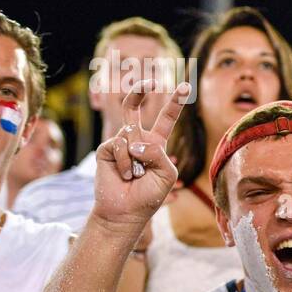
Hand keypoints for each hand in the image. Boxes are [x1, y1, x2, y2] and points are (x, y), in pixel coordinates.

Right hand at [92, 80, 188, 233]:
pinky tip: (125, 175)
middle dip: (140, 90)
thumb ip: (158, 153)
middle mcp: (136, 139)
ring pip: (131, 133)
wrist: (125, 211)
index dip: (174, 103)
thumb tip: (135, 141)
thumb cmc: (149, 195)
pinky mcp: (106, 150)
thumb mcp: (166, 174)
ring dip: (137, 157)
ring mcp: (119, 143)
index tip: (185, 86)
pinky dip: (126, 162)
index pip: (166, 118)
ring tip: (135, 176)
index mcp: (155, 144)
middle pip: (134, 108)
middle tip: (149, 80)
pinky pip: (119, 145)